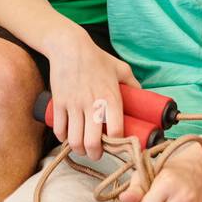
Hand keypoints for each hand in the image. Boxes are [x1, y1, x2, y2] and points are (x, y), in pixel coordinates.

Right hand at [47, 30, 140, 160]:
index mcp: (111, 98)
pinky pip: (59, 130)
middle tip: (97, 153)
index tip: (116, 146)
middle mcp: (92, 104)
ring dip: (79, 149)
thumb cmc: (97, 58)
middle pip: (92, 143)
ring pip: (74, 140)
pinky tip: (67, 136)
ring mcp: (74, 105)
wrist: (69, 47)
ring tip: (82, 148)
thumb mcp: (120, 68)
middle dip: (95, 154)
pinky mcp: (59, 103)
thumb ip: (132, 83)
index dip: (117, 144)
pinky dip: (63, 138)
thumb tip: (142, 96)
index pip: (116, 131)